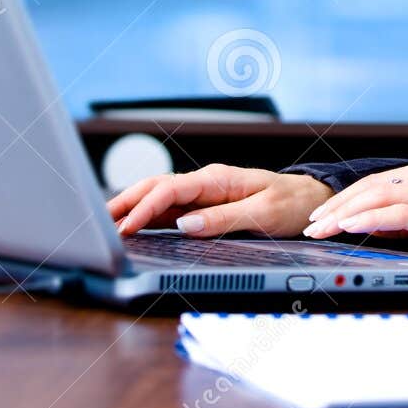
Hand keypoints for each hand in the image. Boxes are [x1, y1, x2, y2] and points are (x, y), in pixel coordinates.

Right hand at [108, 164, 330, 238]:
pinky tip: (131, 227)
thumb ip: (224, 219)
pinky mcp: (205, 207)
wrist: (312, 200)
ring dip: (130, 209)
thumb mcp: (264, 213)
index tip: (126, 228)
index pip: (170, 189)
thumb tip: (184, 226)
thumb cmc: (293, 204)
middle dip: (124, 203)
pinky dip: (146, 216)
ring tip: (104, 225)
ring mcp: (203, 195)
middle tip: (95, 222)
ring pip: (157, 197)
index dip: (144, 208)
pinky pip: (169, 209)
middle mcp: (206, 183)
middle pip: (154, 188)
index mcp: (217, 179)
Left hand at [301, 158, 407, 262]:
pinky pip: (396, 213)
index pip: (375, 182)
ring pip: (378, 195)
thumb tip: (366, 224)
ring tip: (322, 228)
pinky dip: (368, 219)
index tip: (322, 215)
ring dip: (344, 213)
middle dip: (336, 205)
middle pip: (371, 186)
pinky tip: (349, 227)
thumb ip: (402, 218)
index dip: (345, 197)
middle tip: (311, 224)